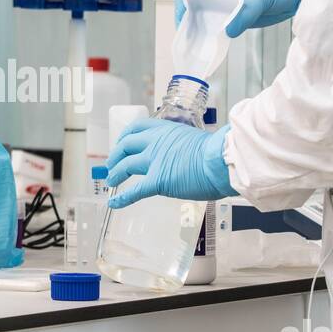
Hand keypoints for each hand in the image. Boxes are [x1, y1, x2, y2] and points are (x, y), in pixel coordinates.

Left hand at [104, 119, 236, 208]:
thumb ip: (181, 147)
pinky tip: (114, 203)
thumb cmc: (216, 152)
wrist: (222, 160)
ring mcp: (155, 161)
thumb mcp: (194, 141)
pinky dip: (122, 198)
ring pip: (126, 166)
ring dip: (116, 174)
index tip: (121, 143)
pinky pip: (135, 191)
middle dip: (116, 156)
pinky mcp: (157, 181)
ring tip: (111, 182)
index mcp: (165, 130)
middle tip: (112, 165)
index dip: (125, 136)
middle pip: (126, 146)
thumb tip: (182, 157)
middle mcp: (156, 143)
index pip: (137, 128)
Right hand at [177, 0, 319, 36]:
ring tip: (196, 41)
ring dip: (199, 25)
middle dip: (188, 16)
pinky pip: (218, 21)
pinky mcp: (235, 11)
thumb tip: (228, 32)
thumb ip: (244, 14)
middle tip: (187, 34)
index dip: (182, 0)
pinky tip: (212, 42)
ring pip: (205, 12)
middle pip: (194, 0)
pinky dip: (213, 31)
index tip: (183, 18)